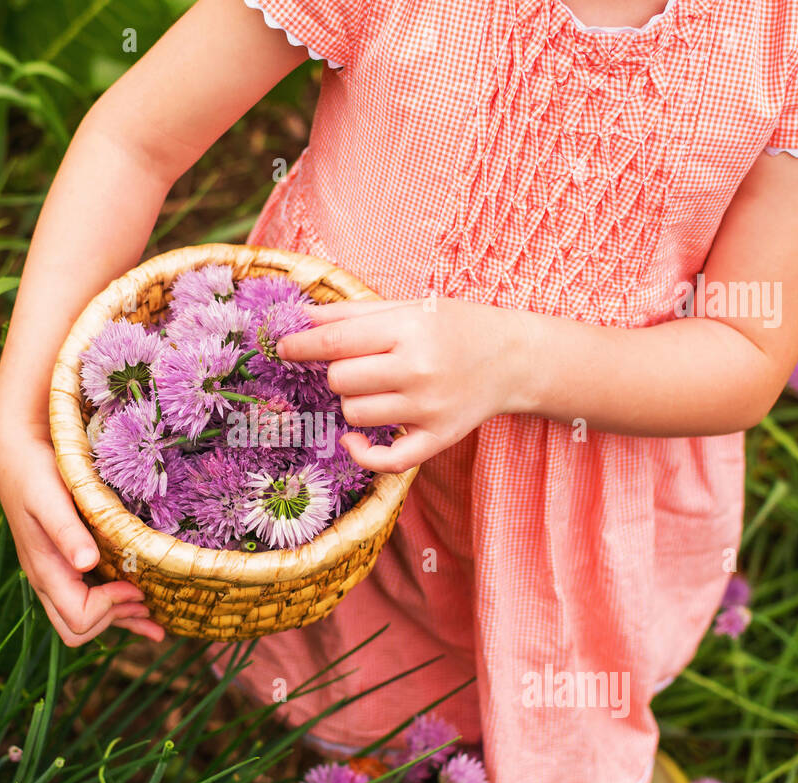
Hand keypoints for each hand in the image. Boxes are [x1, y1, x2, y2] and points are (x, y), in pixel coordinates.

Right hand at [0, 420, 164, 645]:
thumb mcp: (51, 499)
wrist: (18, 456)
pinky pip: (89, 601)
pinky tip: (143, 613)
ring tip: (157, 623)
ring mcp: (56, 575)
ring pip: (84, 620)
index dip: (109, 607)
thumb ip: (67, 532)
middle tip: (145, 599)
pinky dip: (116, 612)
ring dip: (120, 621)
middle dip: (114, 620)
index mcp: (45, 570)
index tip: (134, 585)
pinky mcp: (66, 566)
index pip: (78, 618)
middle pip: (77, 629)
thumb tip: (86, 565)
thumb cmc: (36, 473)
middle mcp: (48, 580)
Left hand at [276, 297, 532, 472]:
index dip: (301, 345)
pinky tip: (353, 440)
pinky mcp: (438, 439)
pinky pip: (386, 460)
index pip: (336, 341)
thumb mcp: (409, 308)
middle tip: (356, 366)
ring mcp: (429, 409)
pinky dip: (361, 453)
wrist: (514, 358)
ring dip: (353, 403)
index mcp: (409, 330)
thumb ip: (353, 313)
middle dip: (337, 373)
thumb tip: (302, 319)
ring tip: (374, 391)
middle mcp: (419, 370)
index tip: (283, 347)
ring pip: (354, 415)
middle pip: (340, 381)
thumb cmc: (454, 327)